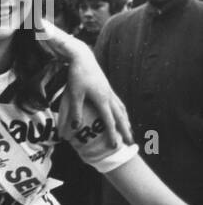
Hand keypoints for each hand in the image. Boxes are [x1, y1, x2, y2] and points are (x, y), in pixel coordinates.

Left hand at [37, 22, 133, 146]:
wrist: (83, 58)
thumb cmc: (77, 75)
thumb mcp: (74, 94)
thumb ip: (76, 111)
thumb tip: (75, 128)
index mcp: (102, 100)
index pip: (109, 121)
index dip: (112, 134)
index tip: (116, 146)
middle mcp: (109, 97)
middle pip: (120, 117)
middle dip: (125, 131)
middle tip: (130, 143)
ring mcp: (110, 92)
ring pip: (121, 110)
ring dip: (126, 121)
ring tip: (129, 130)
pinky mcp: (107, 88)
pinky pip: (118, 103)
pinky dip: (121, 111)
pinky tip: (121, 113)